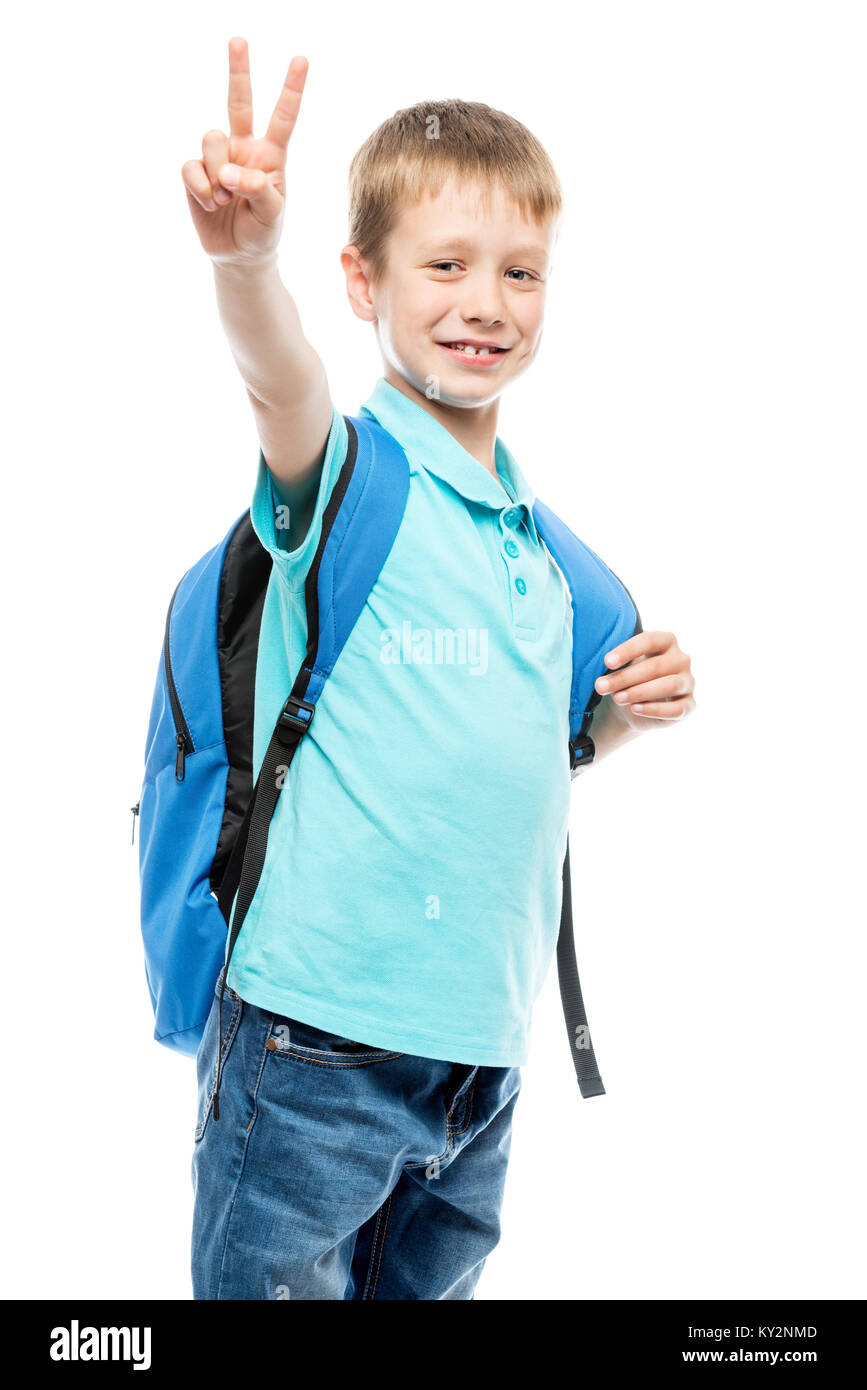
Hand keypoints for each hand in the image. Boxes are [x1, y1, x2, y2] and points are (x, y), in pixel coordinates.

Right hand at [181, 37, 307, 267]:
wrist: (238, 256)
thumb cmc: (263, 231)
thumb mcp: (272, 213)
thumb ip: (258, 188)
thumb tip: (229, 171)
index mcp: (271, 155)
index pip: (283, 117)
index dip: (291, 89)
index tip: (301, 60)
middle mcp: (243, 148)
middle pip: (239, 102)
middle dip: (239, 71)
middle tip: (239, 40)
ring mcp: (217, 158)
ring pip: (211, 139)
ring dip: (217, 172)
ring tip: (225, 199)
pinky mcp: (195, 173)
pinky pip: (191, 166)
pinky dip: (200, 187)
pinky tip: (210, 204)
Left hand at [594, 630, 694, 731]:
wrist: (633, 707)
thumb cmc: (628, 678)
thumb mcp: (621, 667)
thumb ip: (616, 668)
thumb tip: (602, 680)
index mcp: (666, 641)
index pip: (649, 641)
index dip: (627, 651)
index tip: (607, 662)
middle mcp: (681, 659)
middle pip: (655, 666)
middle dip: (626, 677)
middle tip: (602, 686)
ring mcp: (688, 682)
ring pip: (669, 685)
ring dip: (640, 692)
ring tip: (618, 698)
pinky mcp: (689, 705)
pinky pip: (676, 709)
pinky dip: (655, 710)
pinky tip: (635, 709)